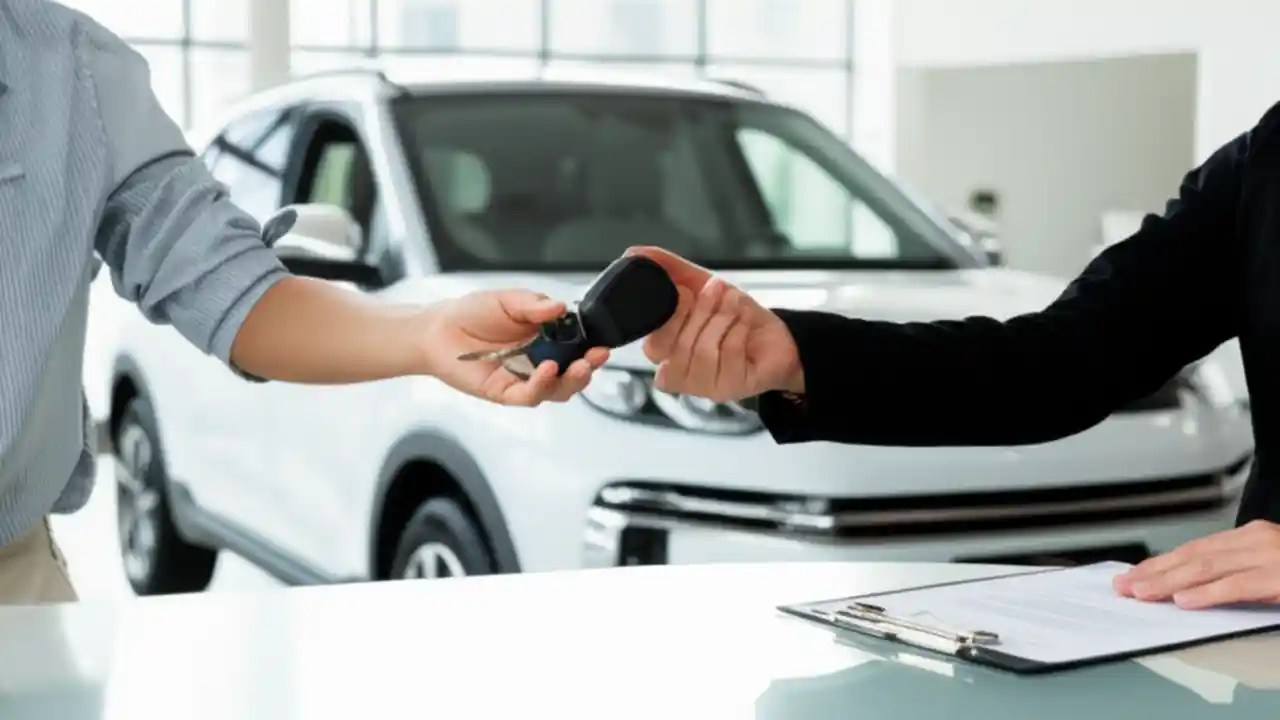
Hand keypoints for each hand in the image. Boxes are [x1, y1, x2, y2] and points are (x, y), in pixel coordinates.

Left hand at [426, 289, 609, 405]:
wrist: (438, 329)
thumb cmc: (472, 314)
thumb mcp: (508, 300)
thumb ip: (534, 305)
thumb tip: (560, 307)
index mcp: (546, 338)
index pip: (578, 347)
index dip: (592, 347)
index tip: (602, 343)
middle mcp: (539, 361)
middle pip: (573, 374)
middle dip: (589, 368)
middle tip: (596, 357)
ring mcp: (524, 379)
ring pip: (557, 390)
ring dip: (571, 380)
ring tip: (576, 366)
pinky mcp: (506, 392)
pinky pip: (529, 395)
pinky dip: (541, 385)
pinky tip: (546, 370)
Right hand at [626, 246, 802, 401]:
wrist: (777, 335)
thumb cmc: (734, 315)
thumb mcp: (700, 285)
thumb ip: (667, 269)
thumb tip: (633, 253)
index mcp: (668, 352)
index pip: (653, 345)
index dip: (672, 316)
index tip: (687, 290)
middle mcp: (683, 373)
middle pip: (677, 349)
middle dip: (701, 312)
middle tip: (717, 289)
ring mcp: (705, 386)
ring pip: (703, 353)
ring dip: (722, 319)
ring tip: (734, 304)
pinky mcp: (731, 389)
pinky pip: (728, 357)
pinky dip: (739, 331)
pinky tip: (745, 324)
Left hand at [1113, 520, 1279, 608]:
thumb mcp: (1270, 562)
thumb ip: (1235, 569)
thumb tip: (1192, 584)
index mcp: (1249, 536)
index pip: (1194, 549)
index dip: (1160, 563)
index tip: (1133, 574)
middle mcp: (1253, 541)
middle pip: (1193, 556)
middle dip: (1154, 571)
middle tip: (1124, 584)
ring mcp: (1266, 557)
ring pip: (1206, 568)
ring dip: (1169, 581)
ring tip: (1142, 592)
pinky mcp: (1279, 577)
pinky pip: (1236, 586)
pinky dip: (1206, 593)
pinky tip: (1183, 600)